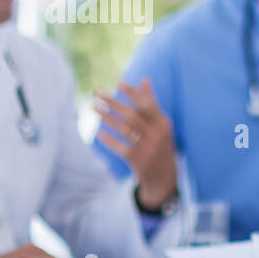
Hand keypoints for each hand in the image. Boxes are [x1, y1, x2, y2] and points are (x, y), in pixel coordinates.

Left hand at [94, 79, 177, 208]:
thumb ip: (151, 103)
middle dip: (113, 103)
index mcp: (163, 124)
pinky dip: (110, 140)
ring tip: (94, 108)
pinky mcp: (138, 160)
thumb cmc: (160, 145)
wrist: (164, 178)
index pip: (147, 105)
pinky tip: (100, 134)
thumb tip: (145, 79)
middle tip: (97, 93)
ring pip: (125, 129)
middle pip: (132, 115)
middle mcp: (157, 135)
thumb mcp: (160, 125)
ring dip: (107, 117)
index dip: (133, 93)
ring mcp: (148, 148)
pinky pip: (120, 147)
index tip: (118, 83)